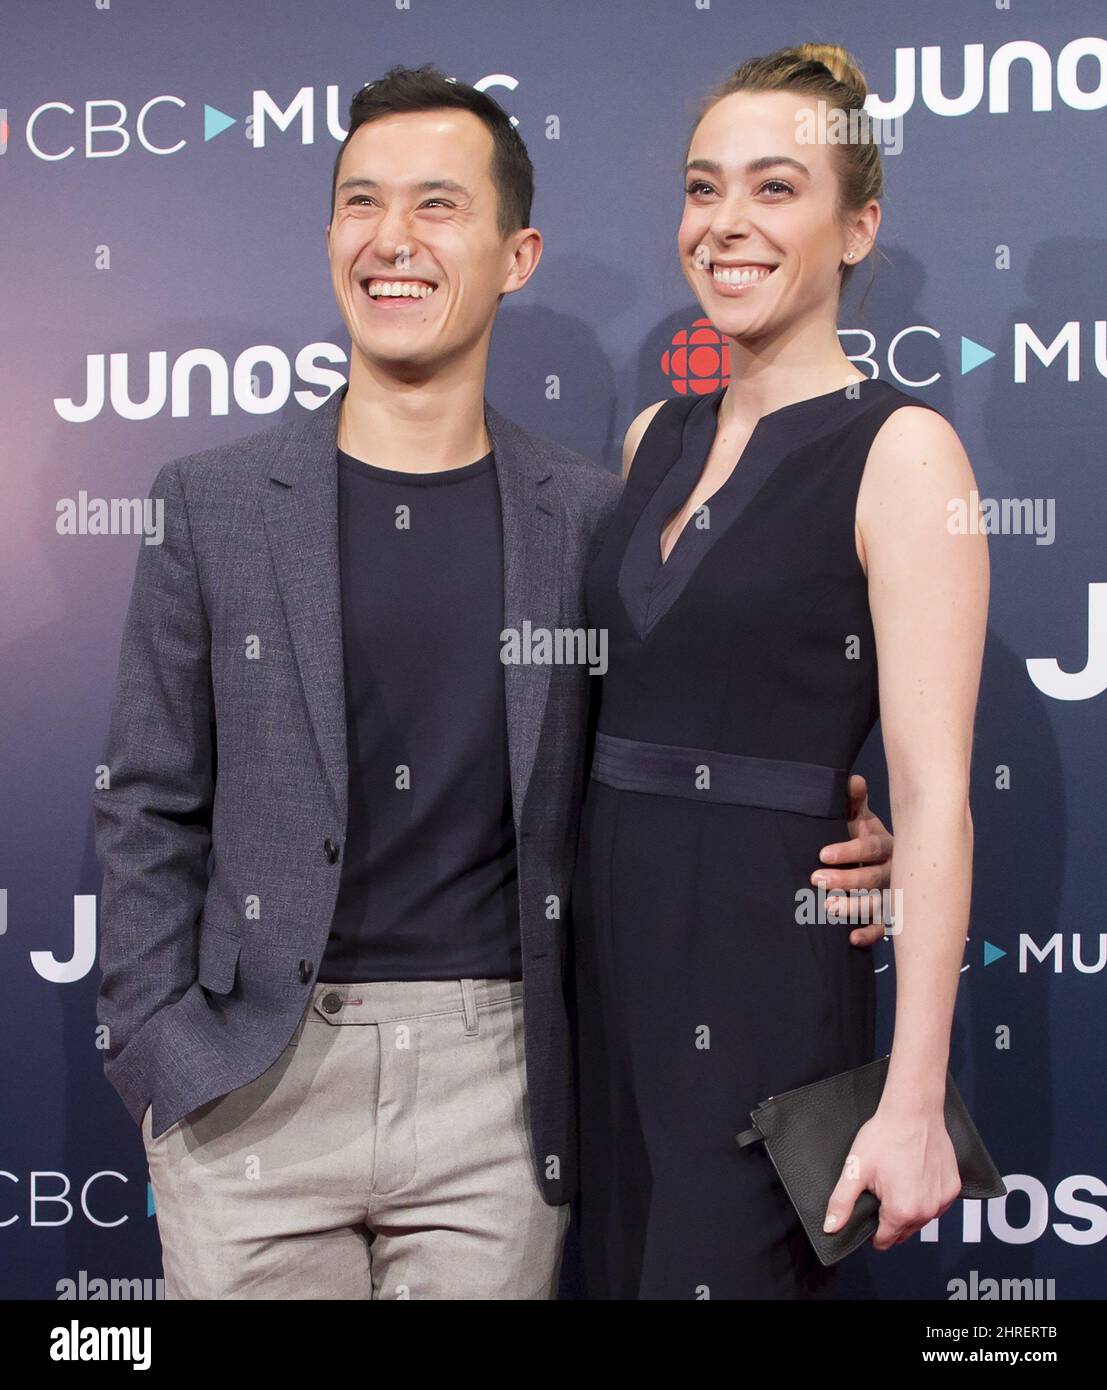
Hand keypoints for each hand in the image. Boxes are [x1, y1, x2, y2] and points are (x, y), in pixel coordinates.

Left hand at [813, 774, 892, 946]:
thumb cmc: (864, 836)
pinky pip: (883, 927)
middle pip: (872, 878)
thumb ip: (854, 802)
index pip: (871, 848)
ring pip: (877, 903)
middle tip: (816, 880)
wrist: (882, 859)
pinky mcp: (889, 915)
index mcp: (886, 845)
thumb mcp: (859, 817)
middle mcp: (893, 871)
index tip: (822, 853)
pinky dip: (870, 934)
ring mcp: (893, 894)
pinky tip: (852, 938)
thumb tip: (853, 781)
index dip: (849, 850)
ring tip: (829, 908)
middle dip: (845, 879)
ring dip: (854, 907)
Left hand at [823, 1105, 961, 1250]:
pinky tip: (915, 1176)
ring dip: (909, 1208)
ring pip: (921, 1218)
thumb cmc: (885, 1136)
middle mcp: (926, 1212)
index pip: (885, 1240)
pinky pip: (936, 1203)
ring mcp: (943, 1201)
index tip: (870, 1211)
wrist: (913, 1111)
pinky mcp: (953, 1187)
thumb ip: (841, 1202)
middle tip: (882, 1190)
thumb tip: (830, 1228)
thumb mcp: (855, 1169)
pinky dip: (926, 1196)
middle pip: (903, 1232)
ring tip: (897, 1181)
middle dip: (890, 1218)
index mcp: (901, 1212)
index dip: (873, 1230)